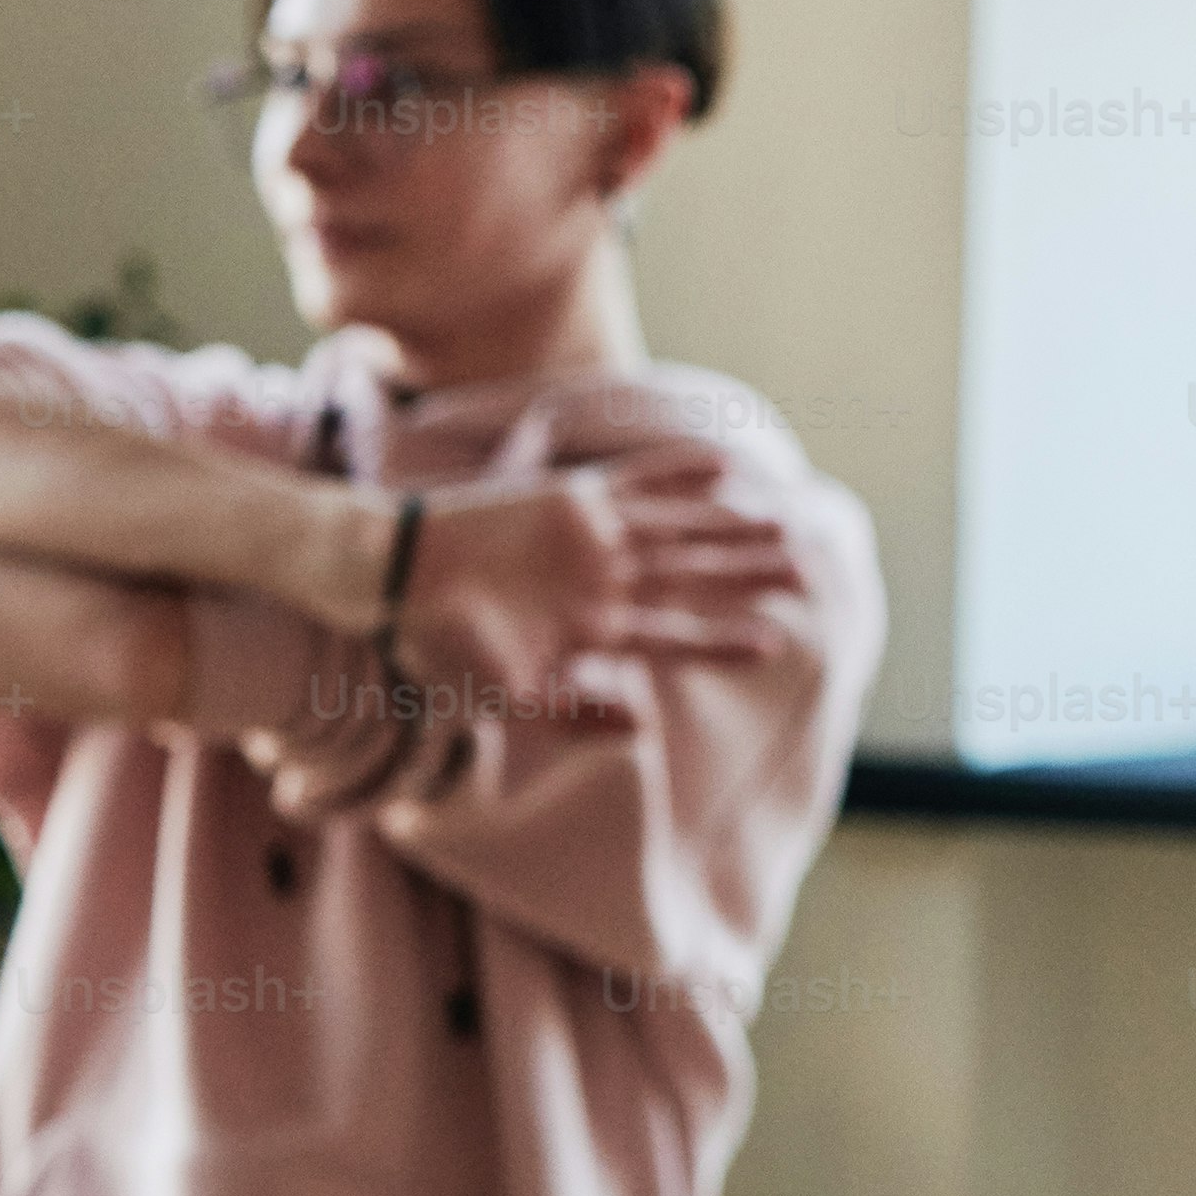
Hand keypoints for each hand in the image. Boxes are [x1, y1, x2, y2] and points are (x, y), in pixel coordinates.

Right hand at [388, 449, 800, 732]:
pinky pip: (636, 482)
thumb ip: (574, 714)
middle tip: (805, 566)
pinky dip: (678, 473)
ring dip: (729, 527)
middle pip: (690, 576)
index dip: (722, 638)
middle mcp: (602, 584)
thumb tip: (644, 729)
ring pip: (677, 530)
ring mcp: (590, 539)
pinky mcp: (569, 499)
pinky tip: (725, 466)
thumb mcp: (507, 697)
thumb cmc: (439, 647)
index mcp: (592, 632)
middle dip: (746, 573)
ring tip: (783, 525)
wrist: (391, 579)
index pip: (673, 635)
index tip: (776, 642)